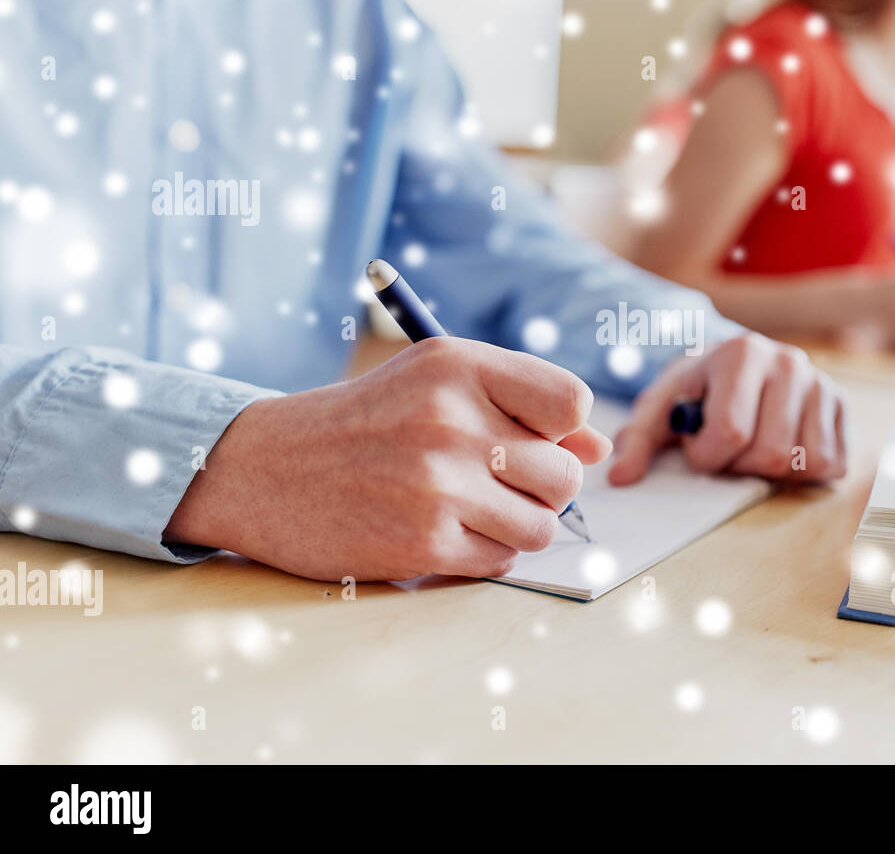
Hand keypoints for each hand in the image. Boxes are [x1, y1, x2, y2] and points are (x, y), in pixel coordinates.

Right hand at [167, 338, 610, 581]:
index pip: (572, 402)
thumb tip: (599, 449)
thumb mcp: (435, 384)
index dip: (561, 429)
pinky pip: (502, 560)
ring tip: (470, 509)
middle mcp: (451, 419)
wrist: (263, 468)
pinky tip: (441, 531)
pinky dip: (482, 553)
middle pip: (565, 474)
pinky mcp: (422, 543)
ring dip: (515, 526)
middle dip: (540, 486)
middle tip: (493, 480)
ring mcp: (437, 485)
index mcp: (458, 365)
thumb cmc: (365, 421)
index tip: (528, 437)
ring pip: (542, 526)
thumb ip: (521, 406)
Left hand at [606, 332, 846, 484]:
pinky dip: (803, 473)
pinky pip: (832, 464)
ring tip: (752, 448)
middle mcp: (789, 361)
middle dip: (739, 466)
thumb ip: (638, 438)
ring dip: (771, 471)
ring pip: (805, 462)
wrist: (738, 365)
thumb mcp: (662, 404)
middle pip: (771, 453)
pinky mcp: (842, 407)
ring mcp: (822, 383)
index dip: (708, 455)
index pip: (731, 431)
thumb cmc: (698, 389)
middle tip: (727, 450)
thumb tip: (620, 476)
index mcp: (741, 352)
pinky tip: (780, 450)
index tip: (698, 445)